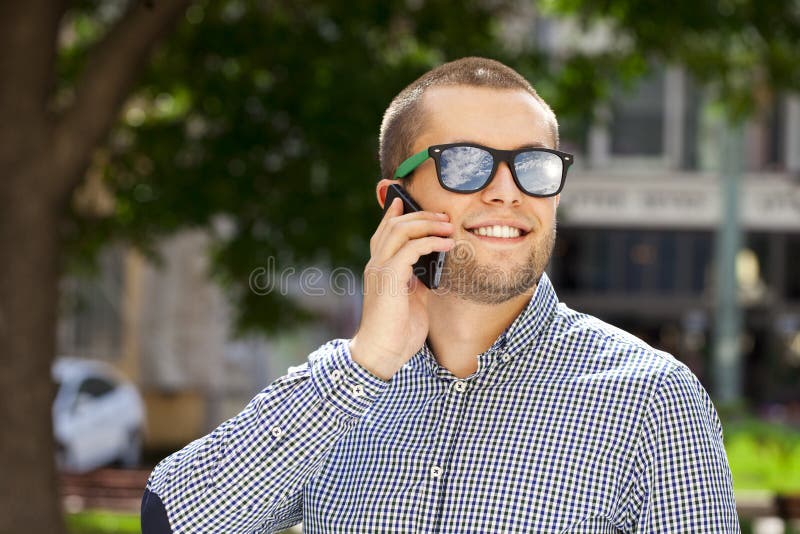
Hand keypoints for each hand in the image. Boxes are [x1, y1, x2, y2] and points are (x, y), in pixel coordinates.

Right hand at [349, 197, 454, 380]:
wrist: (383, 353)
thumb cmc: (398, 331)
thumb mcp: (412, 299)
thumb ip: (418, 280)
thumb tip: (434, 266)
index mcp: (379, 268)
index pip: (384, 232)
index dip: (394, 214)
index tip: (405, 200)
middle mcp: (376, 264)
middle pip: (393, 225)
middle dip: (420, 215)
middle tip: (443, 216)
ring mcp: (380, 269)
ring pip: (400, 231)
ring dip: (427, 224)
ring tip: (448, 226)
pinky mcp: (389, 277)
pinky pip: (410, 249)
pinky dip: (430, 242)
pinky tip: (445, 244)